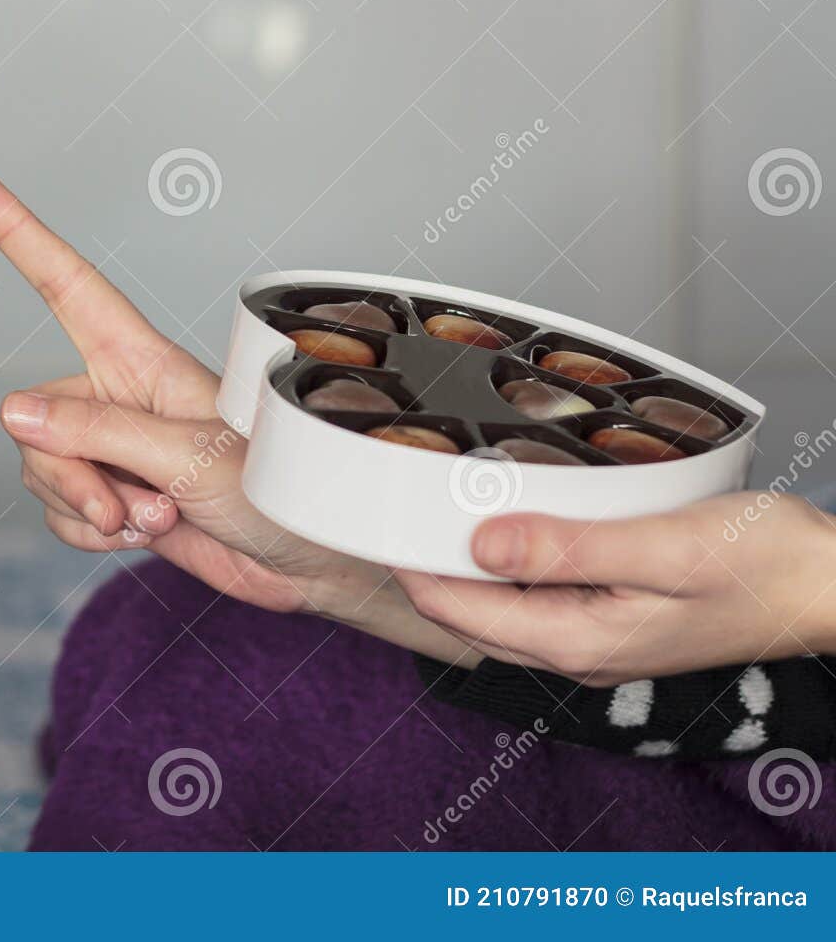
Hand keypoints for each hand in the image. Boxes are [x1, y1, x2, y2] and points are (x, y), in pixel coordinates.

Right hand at [0, 166, 402, 619]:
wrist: (308, 563)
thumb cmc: (279, 490)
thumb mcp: (189, 457)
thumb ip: (98, 434)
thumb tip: (13, 412)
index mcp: (142, 360)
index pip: (68, 285)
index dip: (19, 233)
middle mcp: (118, 397)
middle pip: (34, 417)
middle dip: (66, 472)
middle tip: (122, 505)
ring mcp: (113, 450)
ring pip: (41, 470)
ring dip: (87, 509)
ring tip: (155, 518)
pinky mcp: (113, 498)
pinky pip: (59, 513)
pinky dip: (91, 535)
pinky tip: (142, 536)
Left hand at [396, 491, 835, 684]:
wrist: (832, 585)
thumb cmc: (766, 566)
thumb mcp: (663, 549)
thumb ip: (568, 549)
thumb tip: (482, 545)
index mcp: (580, 640)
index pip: (462, 611)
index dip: (412, 570)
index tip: (375, 526)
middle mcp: (579, 651)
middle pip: (473, 616)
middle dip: (427, 571)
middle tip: (388, 514)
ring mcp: (596, 639)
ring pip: (503, 609)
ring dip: (465, 570)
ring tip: (430, 516)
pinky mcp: (614, 619)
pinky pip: (538, 600)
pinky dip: (509, 568)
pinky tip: (506, 530)